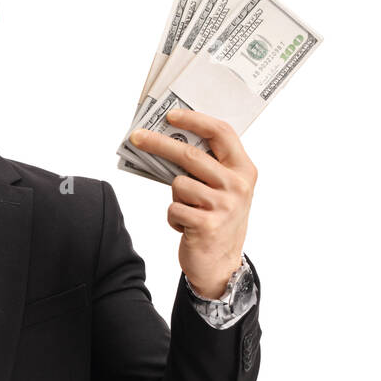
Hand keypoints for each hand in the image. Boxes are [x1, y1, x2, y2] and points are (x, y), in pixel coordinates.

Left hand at [128, 109, 255, 298]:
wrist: (221, 265)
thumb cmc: (216, 220)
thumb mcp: (221, 190)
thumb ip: (206, 167)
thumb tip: (167, 143)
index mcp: (244, 169)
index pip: (221, 133)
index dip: (195, 120)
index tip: (170, 115)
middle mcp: (238, 185)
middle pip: (190, 154)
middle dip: (159, 144)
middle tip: (136, 136)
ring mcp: (224, 205)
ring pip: (179, 184)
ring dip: (175, 198)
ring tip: (188, 211)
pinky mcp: (207, 225)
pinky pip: (173, 208)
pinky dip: (173, 217)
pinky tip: (186, 226)